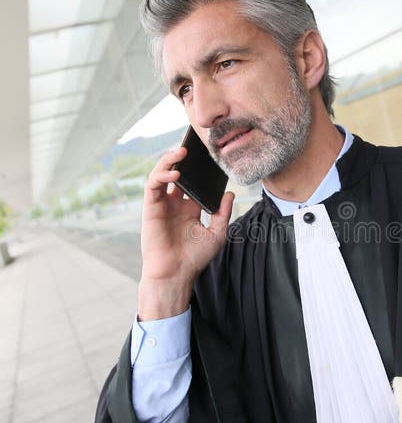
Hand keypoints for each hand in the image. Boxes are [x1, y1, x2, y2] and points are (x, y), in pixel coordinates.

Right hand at [138, 146, 233, 318]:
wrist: (176, 274)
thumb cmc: (194, 258)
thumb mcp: (216, 234)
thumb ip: (222, 213)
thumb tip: (230, 193)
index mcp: (189, 208)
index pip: (193, 182)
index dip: (199, 169)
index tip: (209, 156)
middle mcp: (174, 203)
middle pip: (176, 173)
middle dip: (182, 159)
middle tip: (193, 147)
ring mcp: (161, 204)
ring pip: (161, 174)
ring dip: (169, 161)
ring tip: (182, 152)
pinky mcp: (150, 208)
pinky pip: (153, 186)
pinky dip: (161, 176)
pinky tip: (174, 174)